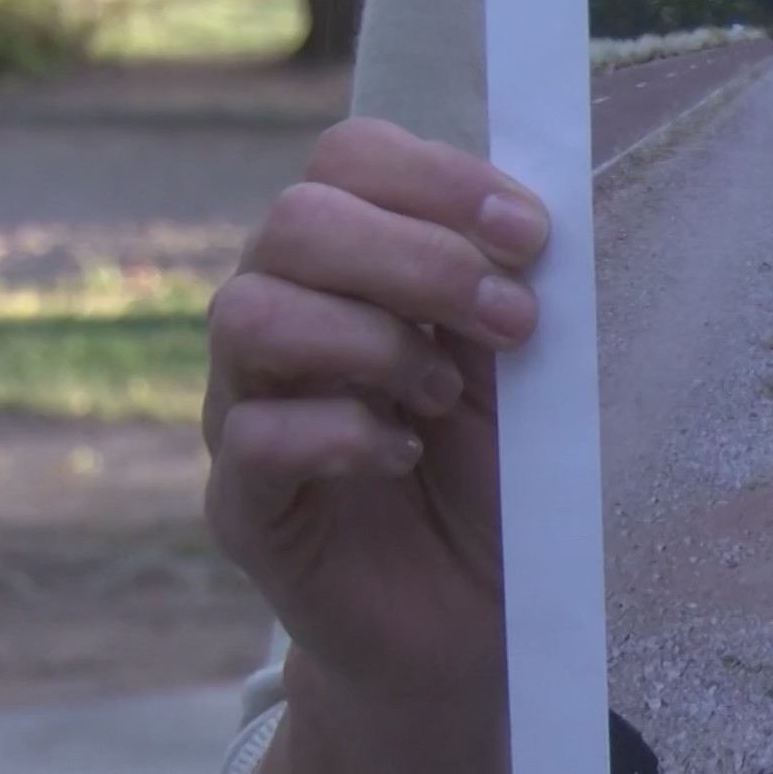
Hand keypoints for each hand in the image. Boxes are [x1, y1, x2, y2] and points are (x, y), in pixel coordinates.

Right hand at [200, 118, 547, 768]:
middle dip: (419, 258)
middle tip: (515, 322)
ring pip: (250, 312)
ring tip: (446, 396)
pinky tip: (403, 455)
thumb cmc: (498, 470)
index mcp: (353, 262)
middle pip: (295, 220)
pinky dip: (343, 434)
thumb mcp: (523, 366)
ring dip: (374, 341)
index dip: (438, 179)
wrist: (477, 613)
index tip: (531, 234)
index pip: (349, 160)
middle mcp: (283, 315)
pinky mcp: (241, 503)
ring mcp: (246, 406)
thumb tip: (528, 220)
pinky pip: (252, 435)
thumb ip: (510, 286)